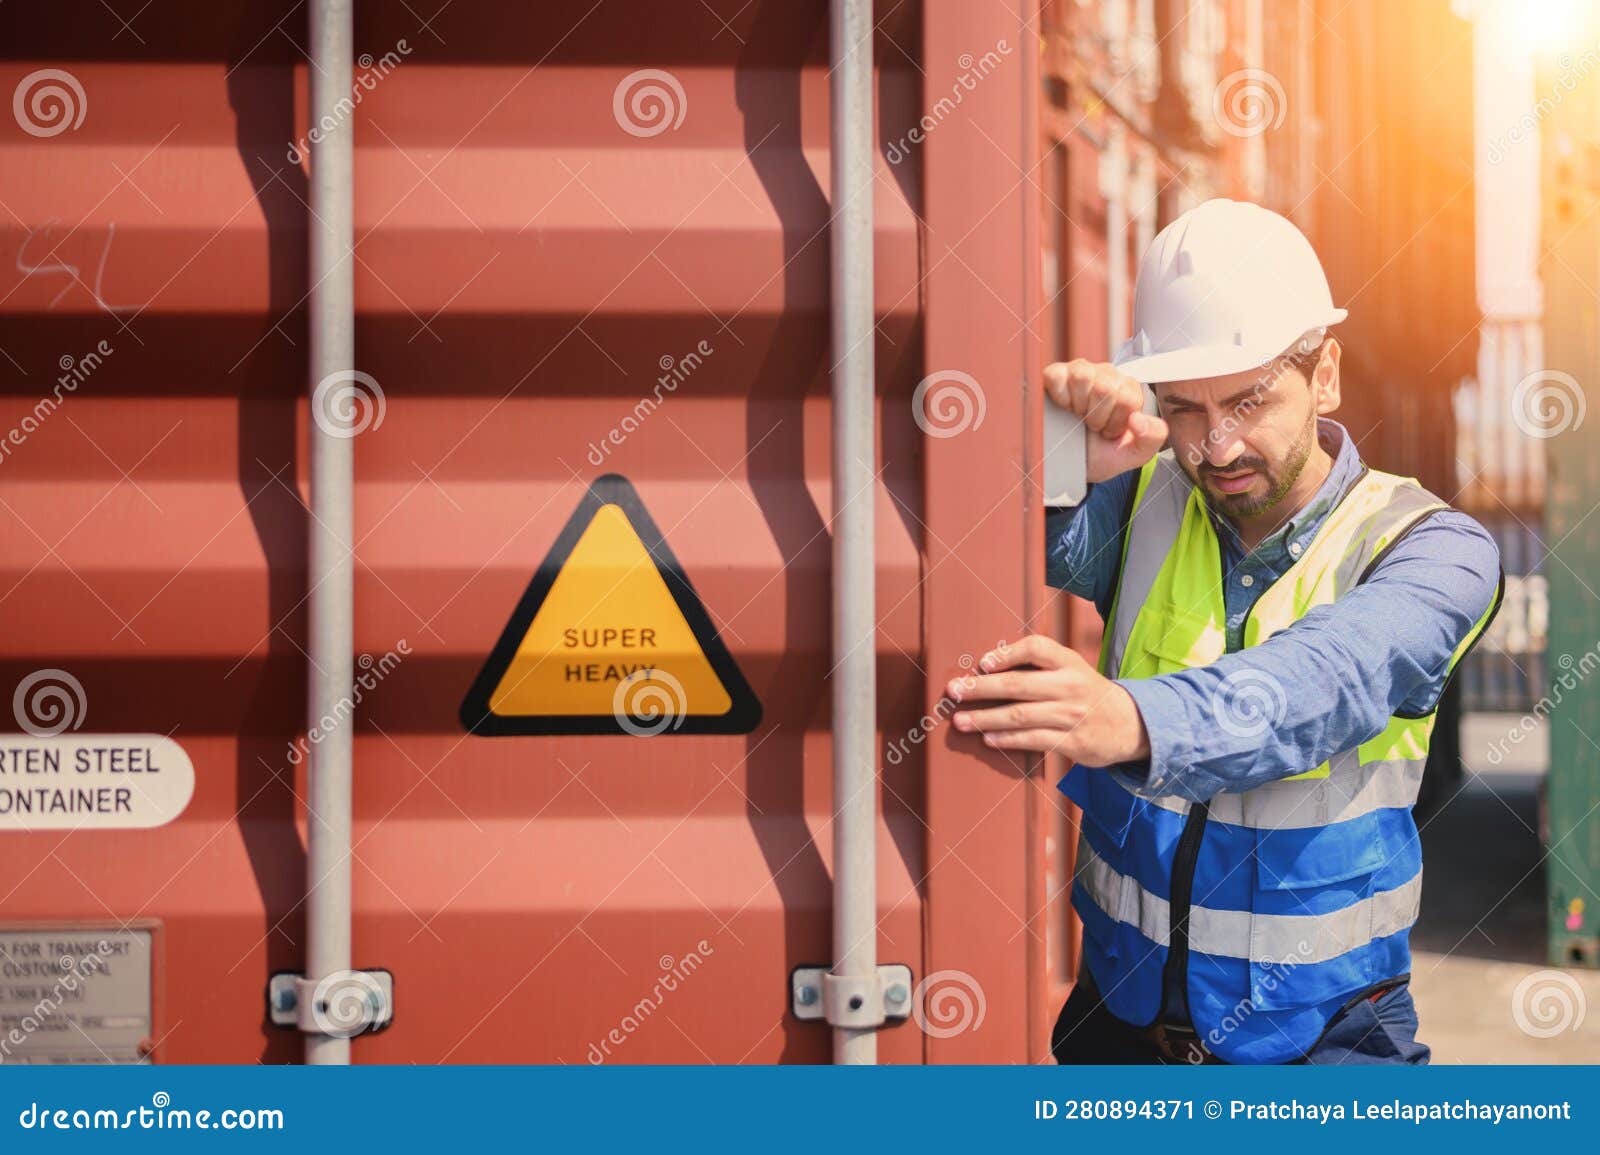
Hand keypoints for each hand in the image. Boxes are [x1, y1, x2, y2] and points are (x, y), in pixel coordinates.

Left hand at [946, 635, 1149, 764]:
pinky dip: (1007, 739)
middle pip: (1018, 685)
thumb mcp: (1071, 668)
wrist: (1130, 724)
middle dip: (981, 689)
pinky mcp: (1072, 742)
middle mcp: (1070, 686)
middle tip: (954, 691)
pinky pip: (1033, 740)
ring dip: (986, 718)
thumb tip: (988, 666)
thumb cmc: (1087, 691)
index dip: (1007, 654)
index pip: (1036, 649)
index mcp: (1068, 662)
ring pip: (1020, 716)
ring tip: (960, 720)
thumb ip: (1039, 663)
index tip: (982, 663)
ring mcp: (1071, 715)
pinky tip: (988, 739)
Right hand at [1043, 359, 1168, 482]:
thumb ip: (1153, 437)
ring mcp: (1081, 371)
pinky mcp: (1056, 373)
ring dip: (1078, 406)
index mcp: (1129, 389)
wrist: (1068, 464)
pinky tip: (1062, 407)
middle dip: (1097, 417)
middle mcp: (1107, 374)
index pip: (1128, 398)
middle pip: (1106, 388)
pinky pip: (1058, 376)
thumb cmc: (1102, 453)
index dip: (1115, 422)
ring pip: (1083, 377)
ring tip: (1078, 416)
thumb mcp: (1134, 453)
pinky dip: (1059, 397)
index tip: (1108, 432)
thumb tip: (1137, 418)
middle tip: (1092, 426)